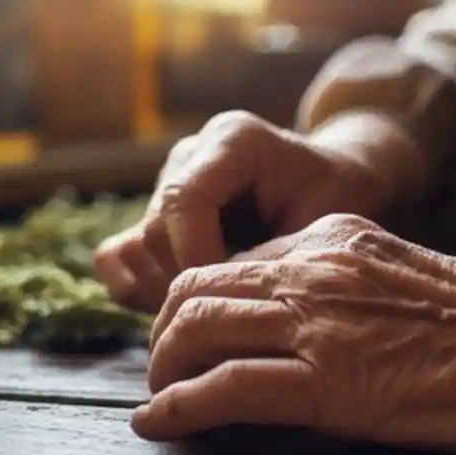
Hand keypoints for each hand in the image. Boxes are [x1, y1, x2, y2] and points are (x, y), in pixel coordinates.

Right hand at [95, 110, 420, 311]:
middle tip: (231, 314)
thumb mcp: (326, 220)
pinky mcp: (151, 214)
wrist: (333, 180)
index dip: (196, 257)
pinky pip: (118, 258)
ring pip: (132, 250)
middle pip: (154, 231)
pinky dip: (143, 290)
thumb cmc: (337, 198)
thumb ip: (278, 253)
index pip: (183, 200)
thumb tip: (230, 298)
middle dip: (187, 284)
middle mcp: (189, 156)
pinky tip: (192, 304)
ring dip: (165, 291)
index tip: (227, 299)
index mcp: (232, 140)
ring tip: (216, 310)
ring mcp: (164, 183)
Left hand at [132, 214, 455, 453]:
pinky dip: (177, 408)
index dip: (192, 300)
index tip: (185, 334)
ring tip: (159, 397)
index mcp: (328, 237)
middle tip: (164, 367)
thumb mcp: (398, 273)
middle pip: (194, 288)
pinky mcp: (326, 382)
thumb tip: (292, 309)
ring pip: (194, 330)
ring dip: (162, 368)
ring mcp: (316, 323)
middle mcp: (310, 269)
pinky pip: (222, 389)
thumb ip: (339, 280)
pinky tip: (157, 424)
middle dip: (164, 332)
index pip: (228, 261)